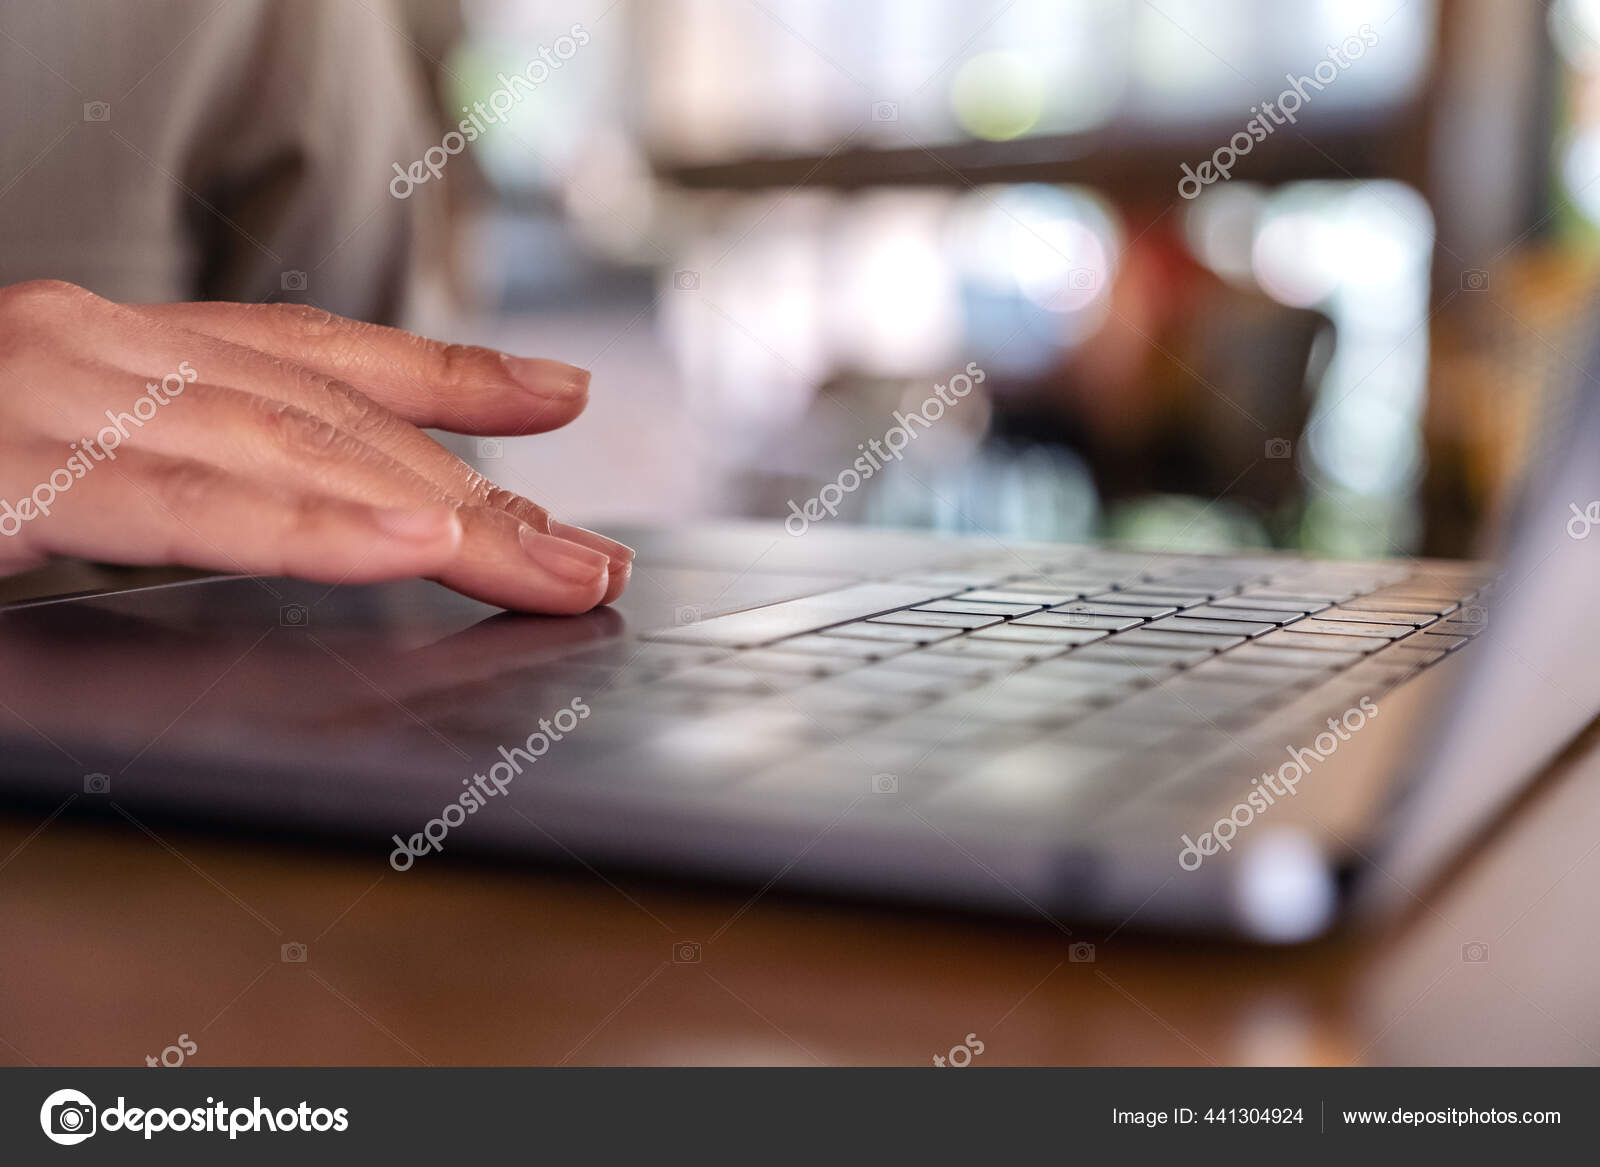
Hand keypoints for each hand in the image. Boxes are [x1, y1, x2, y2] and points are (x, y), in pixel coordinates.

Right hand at [0, 280, 630, 612]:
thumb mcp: (53, 456)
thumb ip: (167, 470)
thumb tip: (304, 505)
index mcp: (107, 349)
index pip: (313, 354)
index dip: (447, 373)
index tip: (555, 396)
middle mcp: (83, 347)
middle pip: (331, 414)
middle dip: (478, 489)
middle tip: (586, 554)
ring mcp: (34, 395)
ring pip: (284, 447)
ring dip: (437, 508)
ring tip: (549, 563)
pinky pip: (175, 498)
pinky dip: (301, 519)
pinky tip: (404, 537)